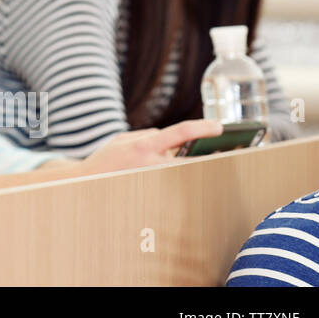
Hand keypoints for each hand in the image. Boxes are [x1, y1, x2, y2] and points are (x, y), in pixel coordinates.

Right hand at [80, 119, 224, 174]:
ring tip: (219, 162)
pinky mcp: (152, 191)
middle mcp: (151, 164)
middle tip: (234, 150)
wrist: (84, 182)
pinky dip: (184, 179)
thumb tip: (172, 141)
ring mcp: (153, 180)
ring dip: (199, 169)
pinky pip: (174, 183)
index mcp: (144, 146)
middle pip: (191, 159)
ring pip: (184, 172)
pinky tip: (197, 178)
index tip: (219, 126)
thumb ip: (148, 136)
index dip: (202, 128)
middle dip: (212, 155)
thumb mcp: (123, 140)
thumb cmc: (105, 159)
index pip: (179, 133)